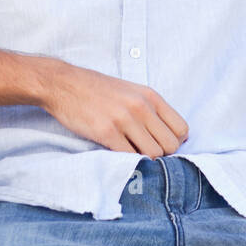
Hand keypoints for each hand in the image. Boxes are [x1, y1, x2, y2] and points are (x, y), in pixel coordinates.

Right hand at [42, 62, 189, 155]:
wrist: (64, 84)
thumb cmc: (99, 90)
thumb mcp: (132, 91)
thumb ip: (152, 109)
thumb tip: (173, 135)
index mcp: (150, 96)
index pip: (181, 128)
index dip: (175, 142)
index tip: (162, 145)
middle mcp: (141, 107)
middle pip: (170, 145)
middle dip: (163, 155)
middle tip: (147, 153)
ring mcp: (124, 119)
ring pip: (153, 154)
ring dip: (145, 159)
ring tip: (132, 153)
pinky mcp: (106, 131)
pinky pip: (129, 156)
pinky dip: (128, 160)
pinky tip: (119, 154)